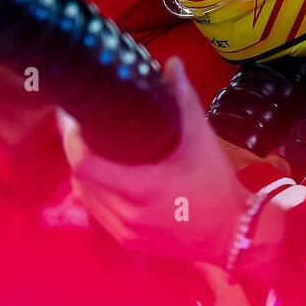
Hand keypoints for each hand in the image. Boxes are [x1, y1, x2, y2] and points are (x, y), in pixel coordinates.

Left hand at [61, 57, 250, 266]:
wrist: (232, 232)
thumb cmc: (216, 185)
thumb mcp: (201, 139)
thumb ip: (183, 99)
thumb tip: (171, 63)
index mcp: (142, 188)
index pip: (87, 166)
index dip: (74, 141)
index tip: (75, 119)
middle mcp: (128, 214)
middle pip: (80, 179)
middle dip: (75, 151)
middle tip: (78, 127)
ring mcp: (126, 232)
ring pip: (86, 197)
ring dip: (83, 173)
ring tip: (87, 147)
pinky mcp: (128, 242)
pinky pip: (98, 212)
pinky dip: (95, 191)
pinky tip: (103, 175)